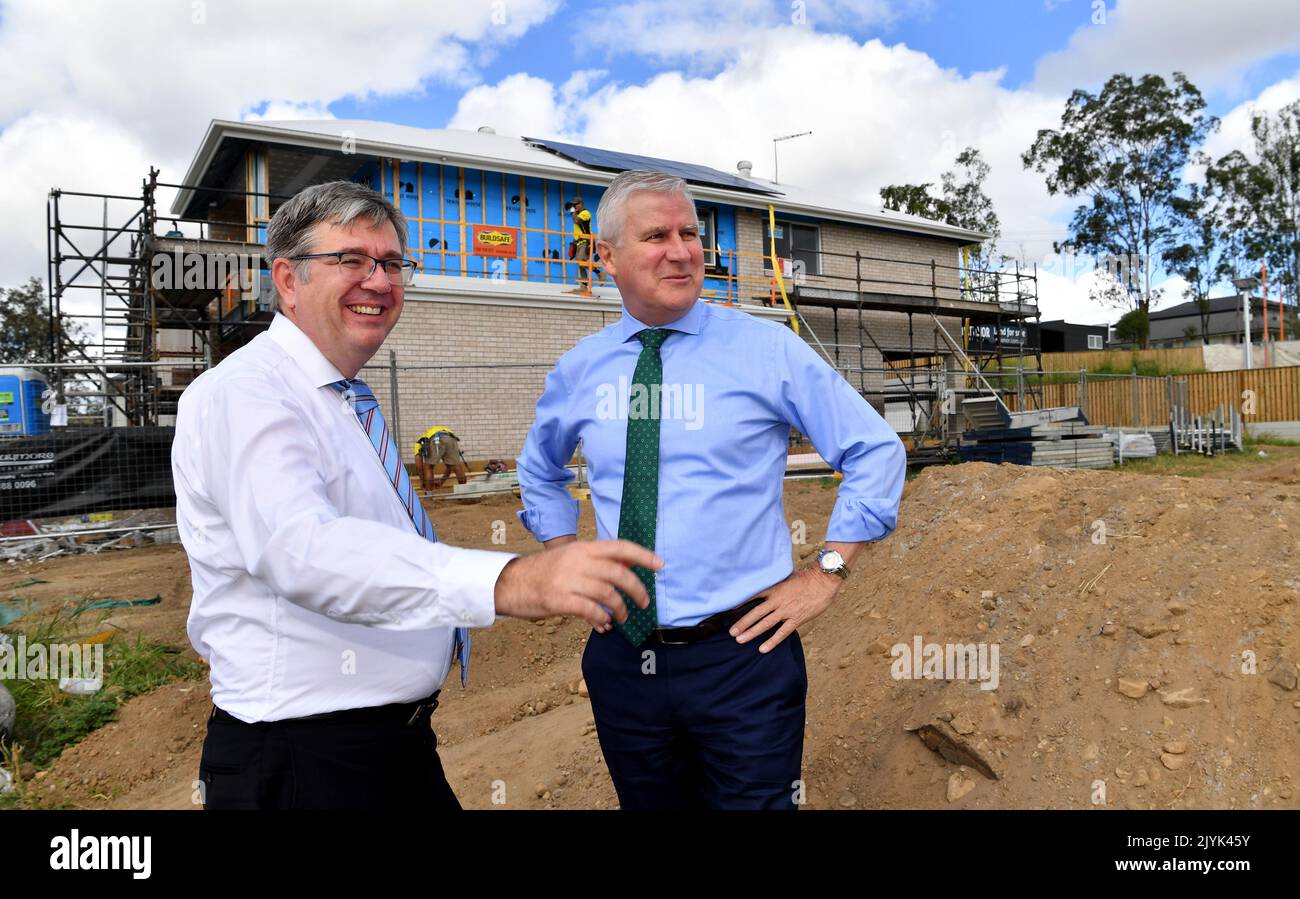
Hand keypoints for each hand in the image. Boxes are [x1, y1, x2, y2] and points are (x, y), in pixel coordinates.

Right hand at [494, 540, 661, 629]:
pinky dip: (601, 619)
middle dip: (637, 590)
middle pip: (618, 574)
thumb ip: (597, 563)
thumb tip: (628, 568)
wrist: (511, 582)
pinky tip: (603, 625)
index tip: (660, 565)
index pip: (620, 547)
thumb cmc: (544, 572)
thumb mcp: (570, 558)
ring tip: (621, 618)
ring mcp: (568, 580)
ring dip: (620, 609)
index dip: (643, 555)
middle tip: (644, 602)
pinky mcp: (559, 600)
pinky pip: (590, 611)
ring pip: (607, 594)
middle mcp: (578, 561)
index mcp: (583, 548)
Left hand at [729, 567, 840, 652]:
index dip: (741, 602)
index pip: (754, 595)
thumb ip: (778, 583)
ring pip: (765, 623)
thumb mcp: (788, 577)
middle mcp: (778, 600)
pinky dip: (772, 641)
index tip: (730, 609)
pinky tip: (762, 649)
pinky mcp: (796, 619)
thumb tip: (769, 583)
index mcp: (775, 589)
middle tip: (732, 632)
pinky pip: (782, 633)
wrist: (824, 581)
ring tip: (740, 640)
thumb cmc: (808, 577)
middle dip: (743, 623)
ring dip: (751, 632)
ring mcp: (786, 611)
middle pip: (756, 613)